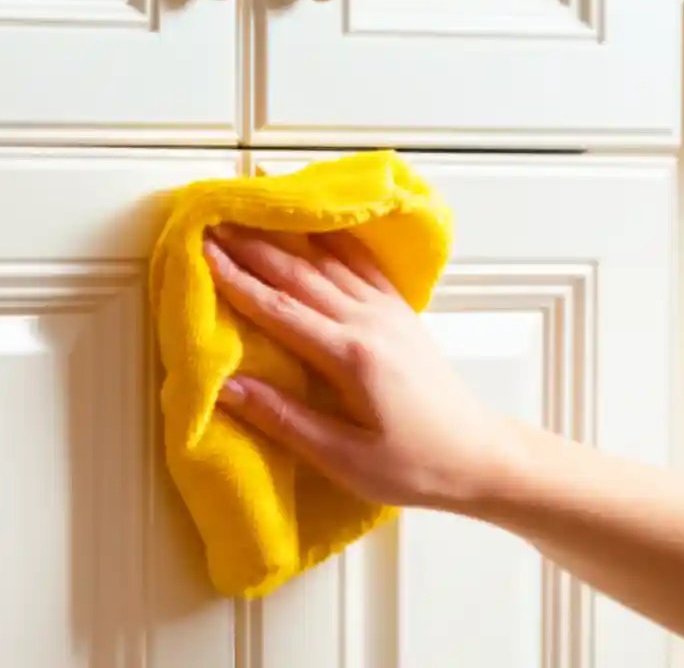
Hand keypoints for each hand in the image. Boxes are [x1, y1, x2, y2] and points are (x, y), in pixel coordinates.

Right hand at [203, 225, 522, 511]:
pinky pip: (362, 264)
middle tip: (213, 221)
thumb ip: (285, 419)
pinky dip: (335, 240)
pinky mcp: (401, 313)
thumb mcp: (345, 459)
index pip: (280, 308)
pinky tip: (318, 227)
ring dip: (286, 238)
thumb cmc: (415, 466)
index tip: (203, 252)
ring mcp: (389, 313)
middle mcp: (370, 322)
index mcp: (351, 357)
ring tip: (251, 216)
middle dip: (252, 246)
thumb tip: (228, 387)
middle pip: (299, 274)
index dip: (237, 279)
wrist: (479, 456)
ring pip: (328, 262)